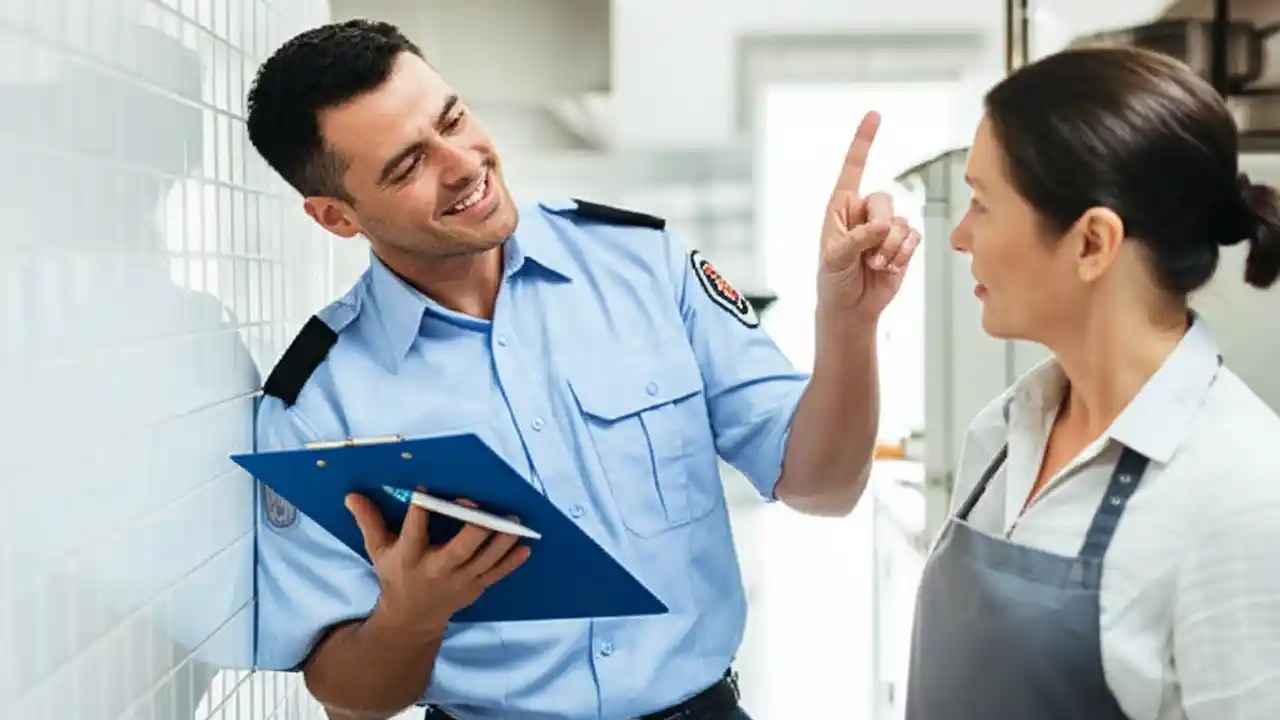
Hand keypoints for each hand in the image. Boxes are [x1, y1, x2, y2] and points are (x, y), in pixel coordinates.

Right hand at [346, 490, 530, 640]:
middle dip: (472, 530)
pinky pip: (497, 574)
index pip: (413, 532)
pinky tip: (526, 546)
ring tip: (514, 519)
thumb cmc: (396, 575)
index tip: (424, 491)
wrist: (411, 619)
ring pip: (485, 560)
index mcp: (409, 557)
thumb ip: (369, 521)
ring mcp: (459, 580)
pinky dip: (512, 561)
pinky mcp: (475, 587)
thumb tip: (351, 494)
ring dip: (501, 540)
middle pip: (459, 550)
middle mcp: (436, 570)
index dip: (419, 512)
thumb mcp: (377, 550)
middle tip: (481, 508)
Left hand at [817, 111, 920, 323]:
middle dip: (879, 228)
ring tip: (874, 265)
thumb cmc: (833, 281)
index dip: (864, 141)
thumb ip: (855, 239)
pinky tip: (888, 267)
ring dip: (890, 248)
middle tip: (869, 253)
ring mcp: (884, 226)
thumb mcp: (834, 260)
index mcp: (840, 207)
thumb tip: (882, 226)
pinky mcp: (902, 242)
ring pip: (901, 221)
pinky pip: (913, 237)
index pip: (853, 168)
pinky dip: (902, 255)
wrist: (850, 308)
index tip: (875, 115)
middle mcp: (863, 212)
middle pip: (884, 199)